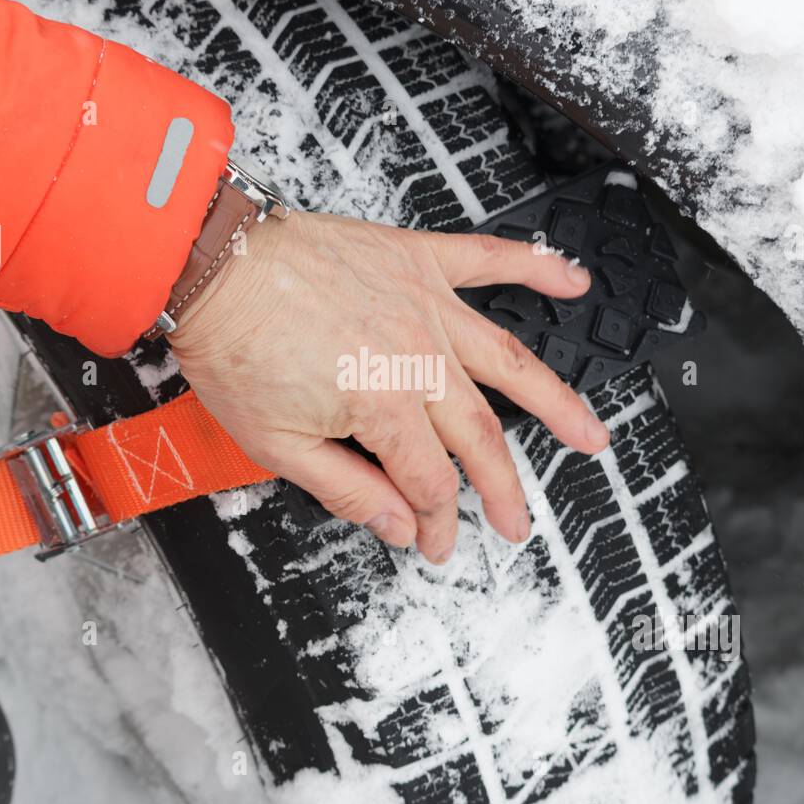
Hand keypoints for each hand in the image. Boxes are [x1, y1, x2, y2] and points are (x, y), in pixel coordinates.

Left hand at [169, 210, 609, 562]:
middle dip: (502, 488)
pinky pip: (488, 259)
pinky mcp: (417, 260)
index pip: (429, 481)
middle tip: (518, 522)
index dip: (436, 522)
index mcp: (383, 403)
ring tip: (591, 431)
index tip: (436, 544)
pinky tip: (573, 281)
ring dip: (556, 400)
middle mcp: (417, 353)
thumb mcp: (275, 443)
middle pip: (477, 436)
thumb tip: (397, 527)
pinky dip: (534, 266)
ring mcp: (424, 303)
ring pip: (508, 360)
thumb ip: (346, 489)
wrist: (212, 262)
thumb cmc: (234, 344)